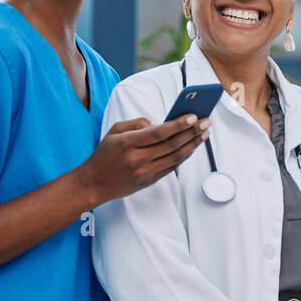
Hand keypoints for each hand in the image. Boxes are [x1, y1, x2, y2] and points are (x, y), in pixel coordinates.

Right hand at [75, 116, 208, 204]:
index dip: (178, 125)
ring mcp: (145, 172)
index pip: (158, 133)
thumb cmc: (104, 154)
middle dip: (192, 132)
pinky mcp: (150, 181)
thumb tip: (161, 123)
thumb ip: (137, 124)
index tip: (194, 117)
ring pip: (176, 157)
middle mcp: (138, 159)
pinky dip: (185, 155)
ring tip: (205, 133)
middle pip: (172, 145)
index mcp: (127, 143)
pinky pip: (172, 167)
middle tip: (207, 122)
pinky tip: (194, 146)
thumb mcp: (114, 132)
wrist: (93, 184)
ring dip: (193, 144)